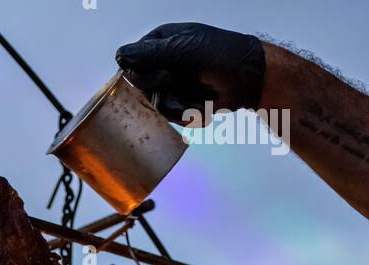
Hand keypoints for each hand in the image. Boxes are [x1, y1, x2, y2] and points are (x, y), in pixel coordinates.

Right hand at [116, 23, 264, 121]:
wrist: (248, 78)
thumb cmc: (219, 54)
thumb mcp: (183, 49)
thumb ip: (150, 54)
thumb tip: (120, 56)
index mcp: (159, 43)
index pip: (132, 62)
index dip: (141, 74)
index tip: (160, 75)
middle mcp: (161, 65)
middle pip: (142, 89)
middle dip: (162, 91)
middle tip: (182, 80)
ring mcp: (171, 86)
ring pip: (157, 107)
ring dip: (178, 104)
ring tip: (198, 95)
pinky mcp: (181, 104)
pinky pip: (173, 118)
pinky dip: (189, 114)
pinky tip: (203, 104)